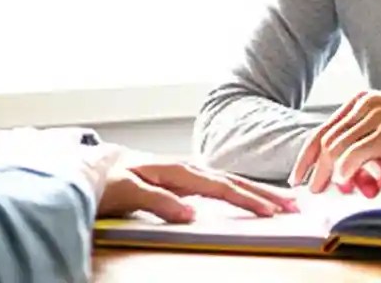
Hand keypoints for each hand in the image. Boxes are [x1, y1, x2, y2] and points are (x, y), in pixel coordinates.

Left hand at [97, 154, 297, 223]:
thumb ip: (158, 203)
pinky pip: (216, 184)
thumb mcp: (126, 192)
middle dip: (264, 193)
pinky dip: (237, 190)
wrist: (87, 166)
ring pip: (227, 181)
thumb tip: (192, 214)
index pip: (219, 187)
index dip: (246, 200)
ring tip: (280, 201)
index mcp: (175, 170)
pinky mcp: (180, 178)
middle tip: (294, 205)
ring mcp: (183, 172)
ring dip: (254, 191)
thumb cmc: (104, 180)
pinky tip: (246, 196)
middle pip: (231, 181)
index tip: (271, 212)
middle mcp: (184, 168)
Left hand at [288, 91, 380, 192]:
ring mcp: (375, 117)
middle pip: (326, 138)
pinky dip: (344, 169)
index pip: (325, 128)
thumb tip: (348, 166)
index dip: (308, 153)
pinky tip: (340, 183)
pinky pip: (356, 153)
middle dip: (311, 165)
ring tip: (320, 190)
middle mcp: (364, 104)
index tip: (299, 173)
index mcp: (362, 100)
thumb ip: (369, 137)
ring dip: (325, 172)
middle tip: (304, 187)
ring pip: (337, 147)